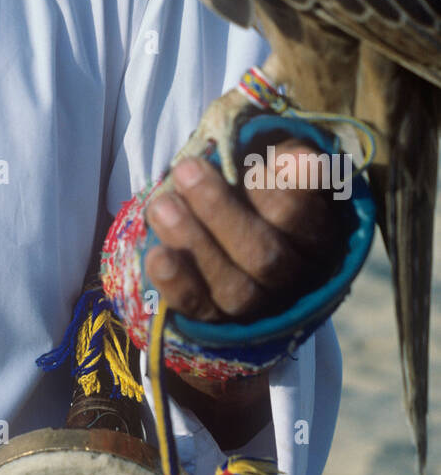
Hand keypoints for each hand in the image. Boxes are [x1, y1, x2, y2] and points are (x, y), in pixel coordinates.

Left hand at [143, 140, 350, 323]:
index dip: (281, 194)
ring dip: (194, 244)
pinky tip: (157, 256)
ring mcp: (257, 304)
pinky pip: (198, 310)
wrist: (221, 221)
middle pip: (266, 258)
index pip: (305, 220)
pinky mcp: (217, 320)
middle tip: (187, 169)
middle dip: (221, 211)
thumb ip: (287, 154)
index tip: (250, 165)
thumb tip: (297, 160)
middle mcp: (294, 276)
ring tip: (162, 205)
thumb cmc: (253, 179)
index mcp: (317, 234)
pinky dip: (177, 284)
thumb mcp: (274, 156)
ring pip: (235, 289)